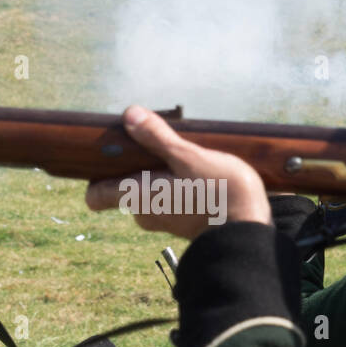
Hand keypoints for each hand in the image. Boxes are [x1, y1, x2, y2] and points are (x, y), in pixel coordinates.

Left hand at [85, 105, 271, 238]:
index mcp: (136, 197)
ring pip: (150, 191)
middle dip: (136, 164)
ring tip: (185, 153)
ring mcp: (165, 220)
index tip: (108, 153)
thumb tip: (129, 115)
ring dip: (160, 172)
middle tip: (157, 142)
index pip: (95, 195)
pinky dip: (176, 184)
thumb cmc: (220, 194)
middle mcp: (145, 213)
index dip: (95, 174)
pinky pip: (169, 198)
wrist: (250, 231)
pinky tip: (198, 170)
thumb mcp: (188, 157)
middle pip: (125, 186)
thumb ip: (156, 137)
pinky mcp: (185, 222)